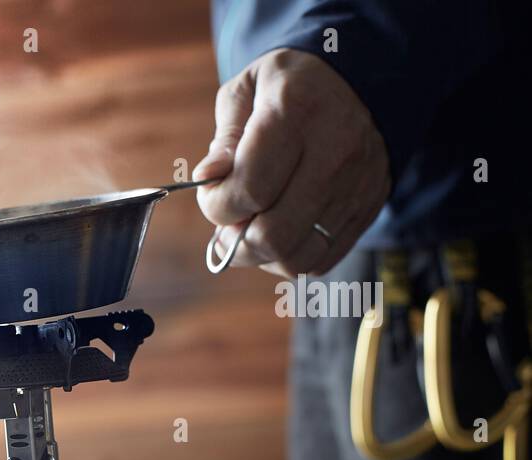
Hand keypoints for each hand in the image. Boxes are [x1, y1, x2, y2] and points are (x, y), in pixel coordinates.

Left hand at [194, 48, 390, 277]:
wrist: (361, 81)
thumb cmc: (288, 89)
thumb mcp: (246, 92)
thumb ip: (224, 139)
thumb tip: (208, 179)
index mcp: (295, 110)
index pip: (249, 190)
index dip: (217, 207)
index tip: (212, 197)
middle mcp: (335, 149)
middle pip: (273, 234)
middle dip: (234, 242)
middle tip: (225, 227)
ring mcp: (357, 183)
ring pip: (296, 257)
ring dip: (260, 256)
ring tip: (249, 232)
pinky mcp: (369, 206)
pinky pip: (320, 261)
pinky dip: (288, 259)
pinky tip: (277, 235)